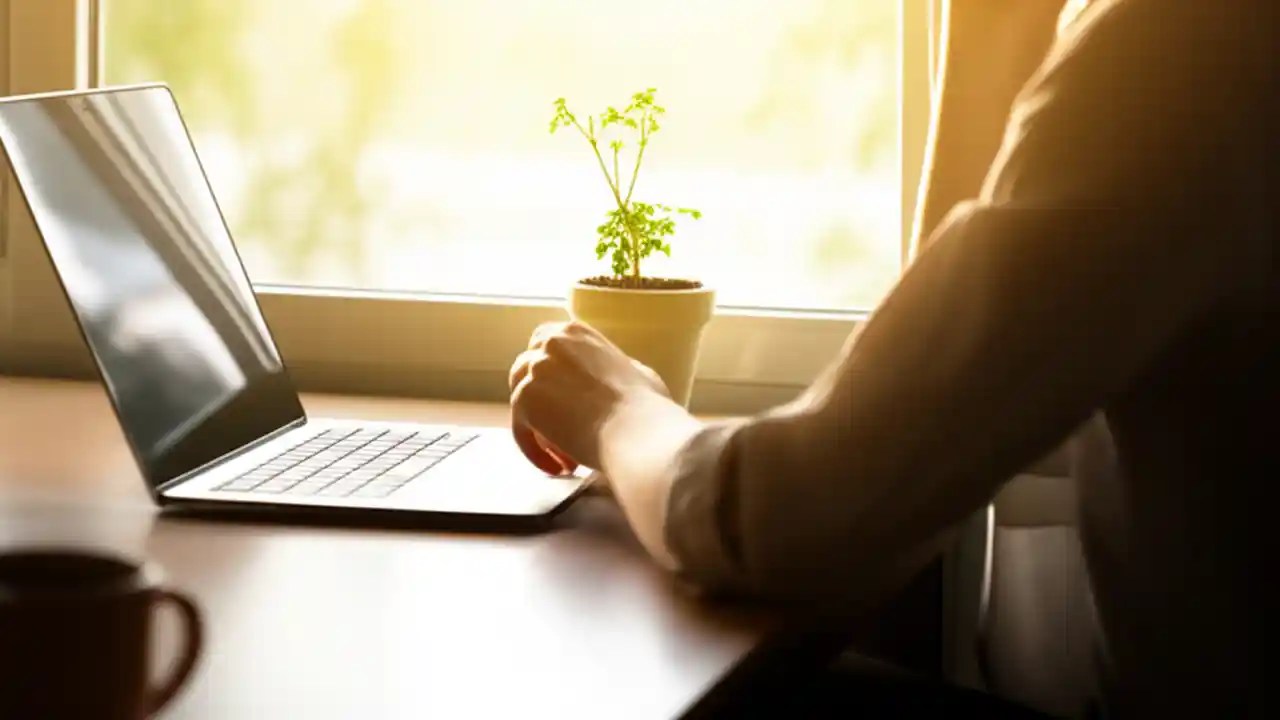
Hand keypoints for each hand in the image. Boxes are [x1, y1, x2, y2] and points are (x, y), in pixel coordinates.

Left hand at [509, 321, 669, 473]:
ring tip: (567, 458)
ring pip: (521, 402)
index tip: (560, 400)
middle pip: (525, 371)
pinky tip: (561, 468)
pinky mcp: (524, 398)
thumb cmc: (646, 407)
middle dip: (537, 401)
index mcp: (576, 332)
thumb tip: (613, 376)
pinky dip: (537, 452)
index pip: (544, 345)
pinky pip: (521, 430)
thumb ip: (613, 369)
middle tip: (559, 431)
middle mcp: (552, 343)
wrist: (637, 431)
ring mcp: (535, 368)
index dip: (548, 375)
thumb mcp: (637, 373)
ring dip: (539, 430)